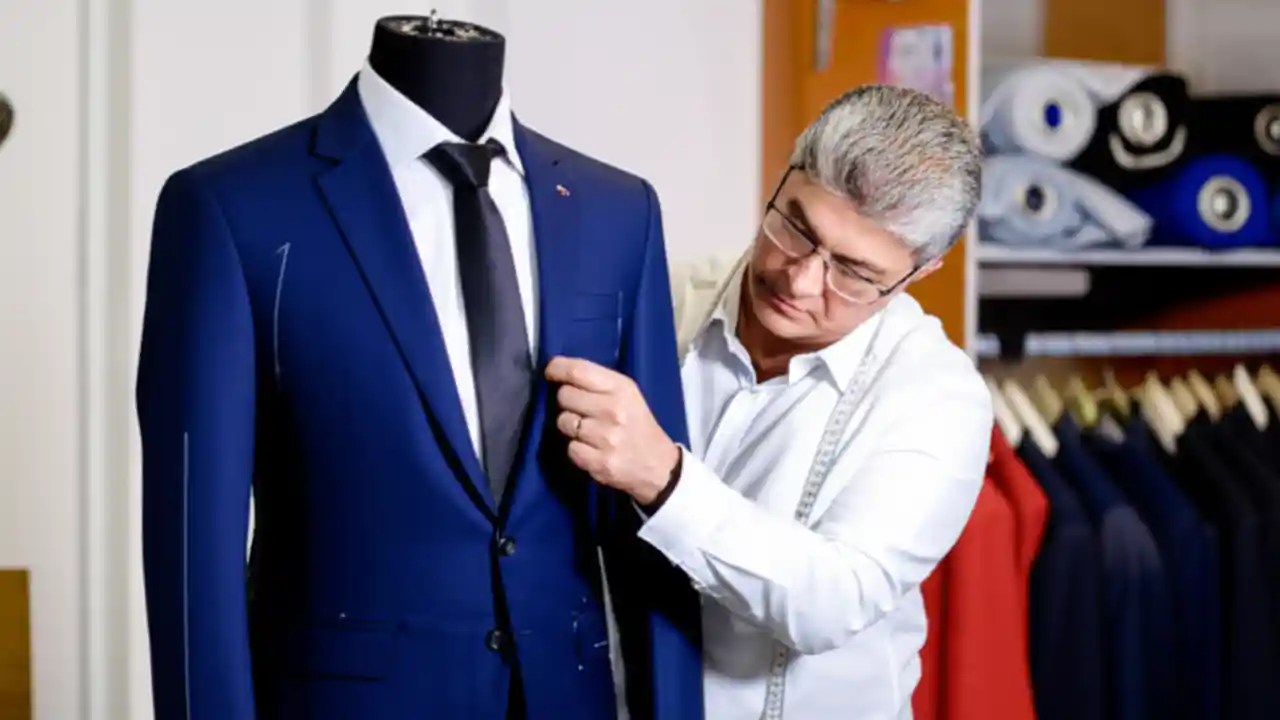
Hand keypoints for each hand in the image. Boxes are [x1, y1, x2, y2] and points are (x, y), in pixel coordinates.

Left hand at [544, 356, 680, 505]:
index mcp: (621, 388)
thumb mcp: (627, 394)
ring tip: (589, 431)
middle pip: (565, 396)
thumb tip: (559, 371)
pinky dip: (577, 449)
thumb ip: (598, 382)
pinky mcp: (599, 462)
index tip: (550, 372)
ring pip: (564, 422)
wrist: (658, 465)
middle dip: (567, 401)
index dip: (558, 368)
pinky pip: (570, 448)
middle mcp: (613, 410)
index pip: (578, 371)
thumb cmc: (637, 424)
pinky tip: (592, 449)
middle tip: (580, 408)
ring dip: (571, 426)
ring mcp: (606, 438)